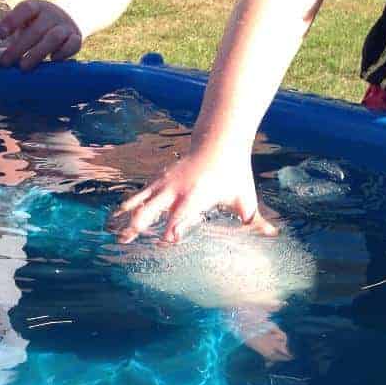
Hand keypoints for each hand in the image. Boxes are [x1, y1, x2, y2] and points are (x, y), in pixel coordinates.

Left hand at [0, 0, 81, 70]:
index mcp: (37, 7)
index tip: (1, 35)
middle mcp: (52, 14)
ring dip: (37, 53)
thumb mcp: (27, 21)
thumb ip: (12, 31)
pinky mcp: (77, 38)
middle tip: (5, 62)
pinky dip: (62, 53)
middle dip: (19, 47)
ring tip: (23, 67)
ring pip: (53, 38)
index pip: (26, 9)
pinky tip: (51, 61)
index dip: (13, 20)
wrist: (70, 18)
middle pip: (36, 29)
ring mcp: (65, 26)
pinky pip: (72, 45)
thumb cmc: (39, 25)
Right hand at [111, 149, 278, 242]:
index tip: (166, 244)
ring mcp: (164, 183)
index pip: (178, 217)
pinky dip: (127, 206)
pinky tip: (116, 218)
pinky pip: (139, 194)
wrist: (218, 141)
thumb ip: (255, 221)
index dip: (171, 231)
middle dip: (136, 226)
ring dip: (125, 217)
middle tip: (124, 241)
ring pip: (139, 200)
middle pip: (150, 209)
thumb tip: (274, 237)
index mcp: (195, 196)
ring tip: (111, 232)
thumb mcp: (245, 197)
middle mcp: (175, 190)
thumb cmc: (234, 172)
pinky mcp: (159, 180)